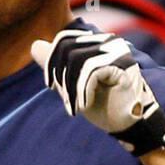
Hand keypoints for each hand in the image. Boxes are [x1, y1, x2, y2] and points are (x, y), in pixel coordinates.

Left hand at [32, 26, 164, 155]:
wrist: (129, 124)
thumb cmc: (103, 104)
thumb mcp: (72, 83)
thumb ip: (56, 65)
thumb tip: (35, 46)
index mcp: (97, 42)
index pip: (63, 39)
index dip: (51, 62)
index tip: (53, 86)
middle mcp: (108, 41)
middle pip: (66, 47)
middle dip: (59, 76)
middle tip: (67, 99)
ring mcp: (116, 51)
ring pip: (75, 60)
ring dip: (70, 88)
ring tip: (76, 104)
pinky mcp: (121, 64)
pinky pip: (89, 72)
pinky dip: (82, 92)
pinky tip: (86, 105)